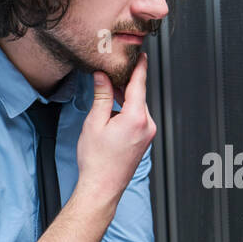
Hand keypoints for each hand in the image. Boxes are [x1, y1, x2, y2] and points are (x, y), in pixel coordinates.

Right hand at [75, 54, 155, 204]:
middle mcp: (147, 125)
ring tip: (105, 96)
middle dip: (124, 84)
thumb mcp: (95, 123)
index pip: (139, 84)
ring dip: (123, 99)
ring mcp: (148, 133)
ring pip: (137, 107)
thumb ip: (101, 96)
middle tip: (109, 73)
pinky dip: (126, 111)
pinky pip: (137, 118)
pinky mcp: (145, 140)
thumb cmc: (97, 160)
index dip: (139, 67)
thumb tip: (102, 77)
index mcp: (136, 117)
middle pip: (138, 95)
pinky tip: (111, 114)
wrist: (102, 187)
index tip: (141, 54)